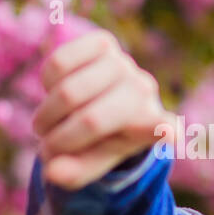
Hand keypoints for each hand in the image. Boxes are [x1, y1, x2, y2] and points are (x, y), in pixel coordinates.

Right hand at [31, 30, 174, 190]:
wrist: (96, 103)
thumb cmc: (96, 141)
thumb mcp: (89, 164)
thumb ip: (73, 172)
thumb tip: (52, 172)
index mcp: (153, 128)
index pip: (162, 128)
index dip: (161, 130)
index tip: (168, 134)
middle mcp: (145, 92)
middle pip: (90, 120)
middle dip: (59, 141)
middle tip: (46, 149)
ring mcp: (127, 64)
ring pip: (68, 91)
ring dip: (46, 115)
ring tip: (44, 126)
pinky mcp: (104, 42)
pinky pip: (59, 63)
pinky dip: (47, 84)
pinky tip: (53, 92)